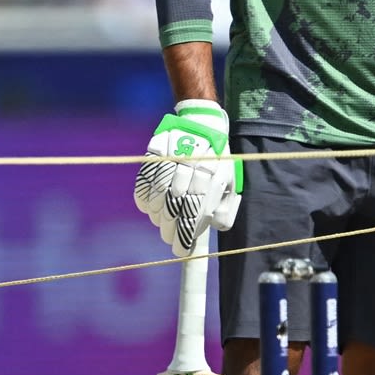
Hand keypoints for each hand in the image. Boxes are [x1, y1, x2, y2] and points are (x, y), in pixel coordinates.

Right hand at [134, 99, 243, 257]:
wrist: (202, 125)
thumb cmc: (218, 161)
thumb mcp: (230, 182)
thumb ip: (225, 207)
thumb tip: (214, 226)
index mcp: (212, 175)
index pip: (195, 212)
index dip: (185, 235)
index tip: (181, 250)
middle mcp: (190, 166)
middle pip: (174, 206)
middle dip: (170, 229)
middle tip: (170, 239)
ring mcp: (170, 158)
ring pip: (157, 196)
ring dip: (157, 216)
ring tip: (162, 223)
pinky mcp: (154, 154)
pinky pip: (144, 183)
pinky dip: (144, 200)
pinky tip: (150, 208)